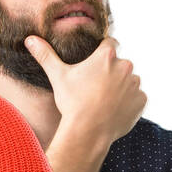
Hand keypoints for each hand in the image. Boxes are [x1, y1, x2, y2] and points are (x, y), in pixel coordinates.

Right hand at [25, 34, 145, 146]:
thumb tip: (30, 39)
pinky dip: (128, 103)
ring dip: (121, 87)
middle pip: (120, 64)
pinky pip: (136, 98)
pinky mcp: (141, 101)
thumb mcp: (58, 77)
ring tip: (104, 102)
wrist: (88, 132)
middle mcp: (126, 66)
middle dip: (111, 73)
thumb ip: (46, 56)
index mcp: (107, 55)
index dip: (102, 53)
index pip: (110, 43)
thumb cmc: (72, 102)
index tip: (95, 65)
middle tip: (95, 88)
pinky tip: (113, 111)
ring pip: (129, 81)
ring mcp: (135, 84)